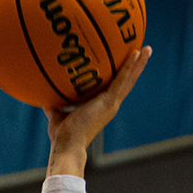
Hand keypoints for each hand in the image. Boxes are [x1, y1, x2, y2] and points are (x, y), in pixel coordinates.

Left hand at [45, 46, 151, 177]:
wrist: (67, 144)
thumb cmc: (62, 136)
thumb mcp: (56, 114)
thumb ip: (55, 104)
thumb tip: (45, 96)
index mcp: (101, 107)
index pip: (114, 88)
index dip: (121, 76)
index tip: (126, 64)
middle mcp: (110, 105)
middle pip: (127, 82)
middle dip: (136, 67)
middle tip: (144, 52)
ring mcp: (112, 103)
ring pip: (129, 79)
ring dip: (138, 63)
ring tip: (147, 48)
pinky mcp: (110, 102)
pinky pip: (122, 80)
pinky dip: (129, 66)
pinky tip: (135, 53)